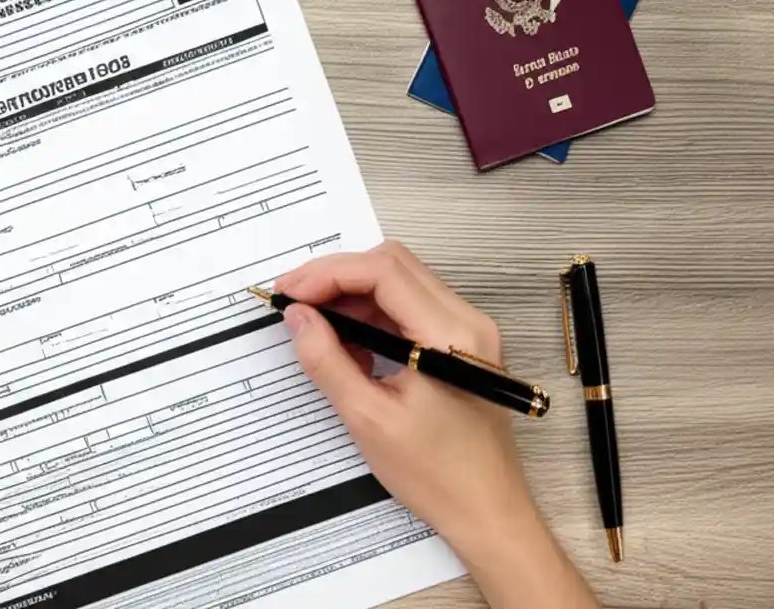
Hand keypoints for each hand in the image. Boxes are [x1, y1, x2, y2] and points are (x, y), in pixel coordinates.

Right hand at [276, 241, 596, 608]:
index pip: (383, 272)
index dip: (328, 274)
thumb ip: (327, 360)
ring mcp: (466, 332)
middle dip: (337, 277)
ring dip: (353, 296)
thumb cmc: (439, 474)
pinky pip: (409, 310)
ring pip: (399, 284)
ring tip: (317, 328)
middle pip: (392, 266)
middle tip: (296, 301)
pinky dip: (373, 316)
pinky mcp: (459, 345)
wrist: (486, 510)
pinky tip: (348, 345)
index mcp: (449, 336)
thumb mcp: (368, 417)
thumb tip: (298, 318)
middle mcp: (466, 322)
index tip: (290, 292)